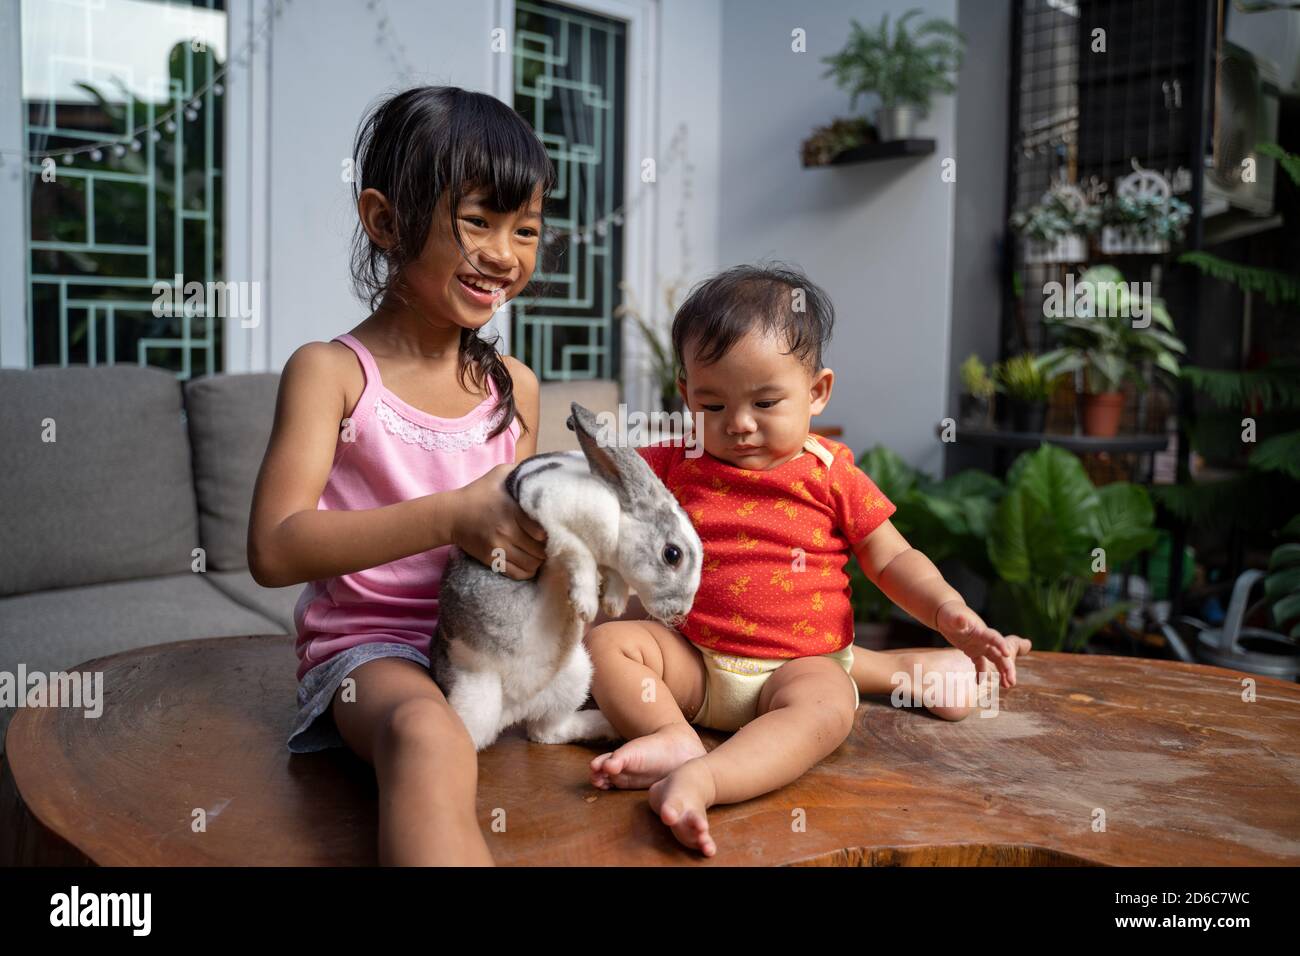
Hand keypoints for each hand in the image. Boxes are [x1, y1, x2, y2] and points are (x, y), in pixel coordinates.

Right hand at [448, 463, 547, 579]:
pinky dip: (529, 571)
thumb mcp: (500, 474)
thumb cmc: (480, 493)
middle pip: (540, 550)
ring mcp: (498, 548)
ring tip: (542, 551)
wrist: (452, 515)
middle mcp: (506, 531)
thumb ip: (522, 472)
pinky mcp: (492, 560)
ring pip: (532, 564)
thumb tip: (545, 471)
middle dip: (549, 547)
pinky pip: (518, 573)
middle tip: (552, 542)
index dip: (552, 532)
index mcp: (511, 511)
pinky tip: (531, 562)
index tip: (555, 528)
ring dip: (540, 560)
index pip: (542, 531)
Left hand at [935, 600, 1031, 688]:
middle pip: (999, 653)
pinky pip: (980, 664)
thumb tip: (961, 619)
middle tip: (1012, 681)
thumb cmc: (950, 613)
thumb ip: (957, 620)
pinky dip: (981, 673)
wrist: (947, 614)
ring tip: (1007, 685)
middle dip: (1006, 666)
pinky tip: (979, 682)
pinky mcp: (973, 651)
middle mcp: (984, 639)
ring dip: (1001, 671)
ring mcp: (979, 645)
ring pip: (994, 659)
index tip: (1008, 654)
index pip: (994, 637)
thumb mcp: (952, 617)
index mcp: (981, 631)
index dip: (1000, 645)